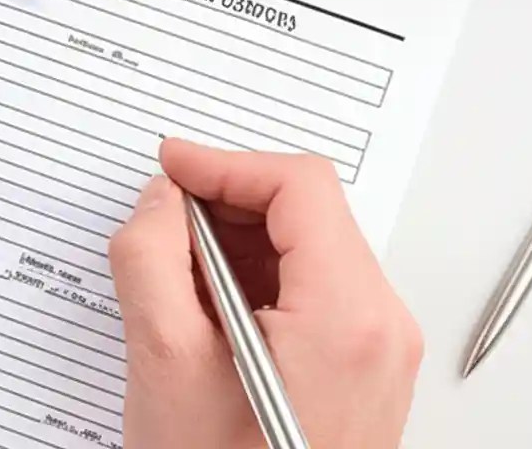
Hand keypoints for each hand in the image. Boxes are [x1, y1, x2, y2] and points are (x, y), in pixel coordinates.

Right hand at [109, 139, 423, 448]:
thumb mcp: (164, 359)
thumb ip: (150, 256)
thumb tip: (162, 201)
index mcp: (348, 315)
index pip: (299, 186)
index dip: (225, 164)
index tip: (174, 167)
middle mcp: (380, 326)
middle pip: (308, 213)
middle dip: (227, 205)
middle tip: (164, 223)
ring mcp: (377, 349)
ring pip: (307, 250)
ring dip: (238, 244)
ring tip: (177, 276)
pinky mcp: (360, 367)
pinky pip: (311, 291)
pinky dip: (256, 280)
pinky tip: (207, 309)